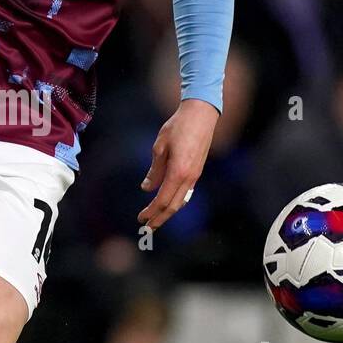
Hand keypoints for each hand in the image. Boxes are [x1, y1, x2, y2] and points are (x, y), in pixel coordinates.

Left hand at [137, 98, 217, 230]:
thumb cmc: (178, 126)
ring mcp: (195, 175)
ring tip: (156, 220)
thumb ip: (155, 170)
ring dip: (168, 213)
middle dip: (160, 219)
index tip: (141, 219)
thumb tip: (147, 188)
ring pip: (181, 201)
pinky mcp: (197, 171)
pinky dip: (176, 202)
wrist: (202, 114)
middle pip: (174, 206)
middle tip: (147, 228)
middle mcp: (189, 177)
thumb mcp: (160, 147)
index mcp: (178, 172)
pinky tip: (168, 203)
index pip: (163, 200)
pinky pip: (186, 192)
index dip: (151, 212)